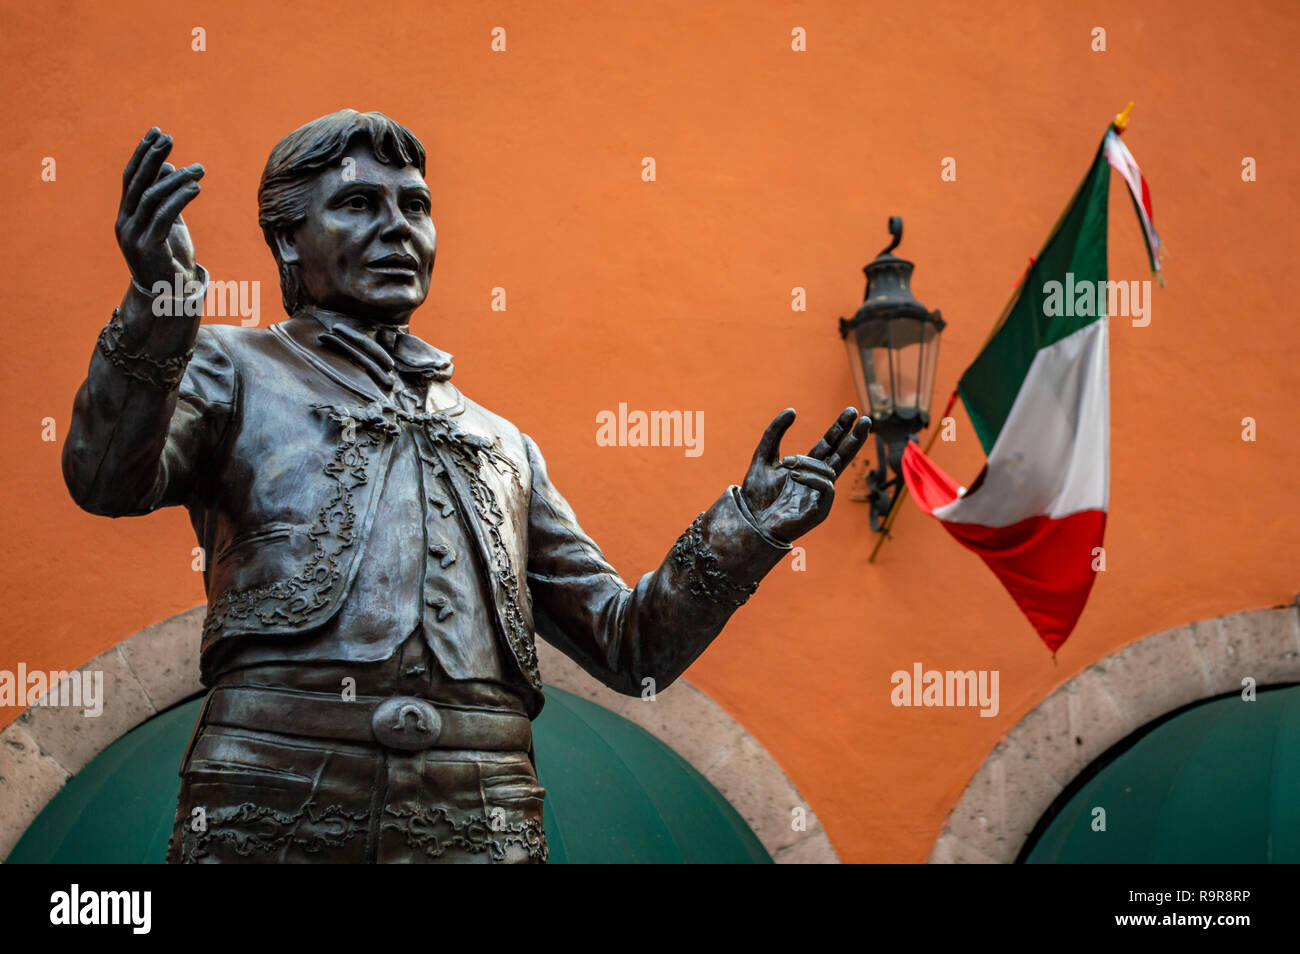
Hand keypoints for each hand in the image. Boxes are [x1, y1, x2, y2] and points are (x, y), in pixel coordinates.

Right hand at [115, 127, 203, 291]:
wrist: (171, 297)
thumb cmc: (172, 260)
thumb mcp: (170, 224)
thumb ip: (166, 197)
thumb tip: (169, 165)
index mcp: (126, 216)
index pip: (130, 178)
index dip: (142, 154)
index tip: (157, 133)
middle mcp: (124, 223)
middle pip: (136, 182)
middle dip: (152, 157)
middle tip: (170, 138)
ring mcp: (134, 236)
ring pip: (152, 198)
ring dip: (176, 179)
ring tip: (199, 169)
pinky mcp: (149, 247)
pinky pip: (164, 217)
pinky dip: (180, 199)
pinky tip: (195, 188)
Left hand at [741, 407, 870, 543]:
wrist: (749, 521)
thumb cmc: (755, 495)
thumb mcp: (763, 456)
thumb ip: (774, 433)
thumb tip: (792, 410)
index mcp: (807, 468)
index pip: (830, 444)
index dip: (840, 428)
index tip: (851, 412)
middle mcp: (817, 481)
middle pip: (843, 456)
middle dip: (855, 438)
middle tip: (866, 419)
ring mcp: (821, 496)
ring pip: (829, 469)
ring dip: (809, 463)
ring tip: (788, 465)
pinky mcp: (820, 511)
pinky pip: (827, 487)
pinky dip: (813, 477)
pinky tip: (795, 475)